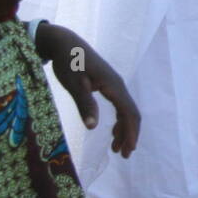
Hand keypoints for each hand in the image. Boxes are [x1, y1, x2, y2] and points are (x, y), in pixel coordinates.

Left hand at [36, 22, 140, 157]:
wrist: (65, 43)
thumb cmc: (68, 62)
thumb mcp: (74, 84)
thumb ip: (85, 104)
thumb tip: (93, 127)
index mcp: (113, 86)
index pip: (129, 113)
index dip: (130, 132)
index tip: (128, 151)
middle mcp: (118, 85)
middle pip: (132, 113)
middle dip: (130, 134)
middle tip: (123, 155)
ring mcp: (115, 85)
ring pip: (126, 110)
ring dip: (124, 129)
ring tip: (116, 149)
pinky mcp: (108, 85)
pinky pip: (119, 106)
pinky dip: (118, 121)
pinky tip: (111, 132)